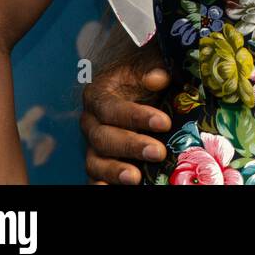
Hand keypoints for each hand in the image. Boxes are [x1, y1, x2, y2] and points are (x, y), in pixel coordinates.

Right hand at [82, 54, 172, 184]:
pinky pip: (94, 177)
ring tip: (136, 178)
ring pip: (95, 161)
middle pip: (103, 138)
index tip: (164, 122)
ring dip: (115, 171)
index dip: (136, 116)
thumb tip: (159, 78)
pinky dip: (102, 185)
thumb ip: (154, 68)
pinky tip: (117, 189)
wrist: (143, 90)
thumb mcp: (152, 65)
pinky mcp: (99, 162)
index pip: (111, 108)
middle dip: (131, 146)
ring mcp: (92, 145)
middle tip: (158, 152)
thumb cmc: (148, 77)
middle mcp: (90, 121)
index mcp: (98, 95)